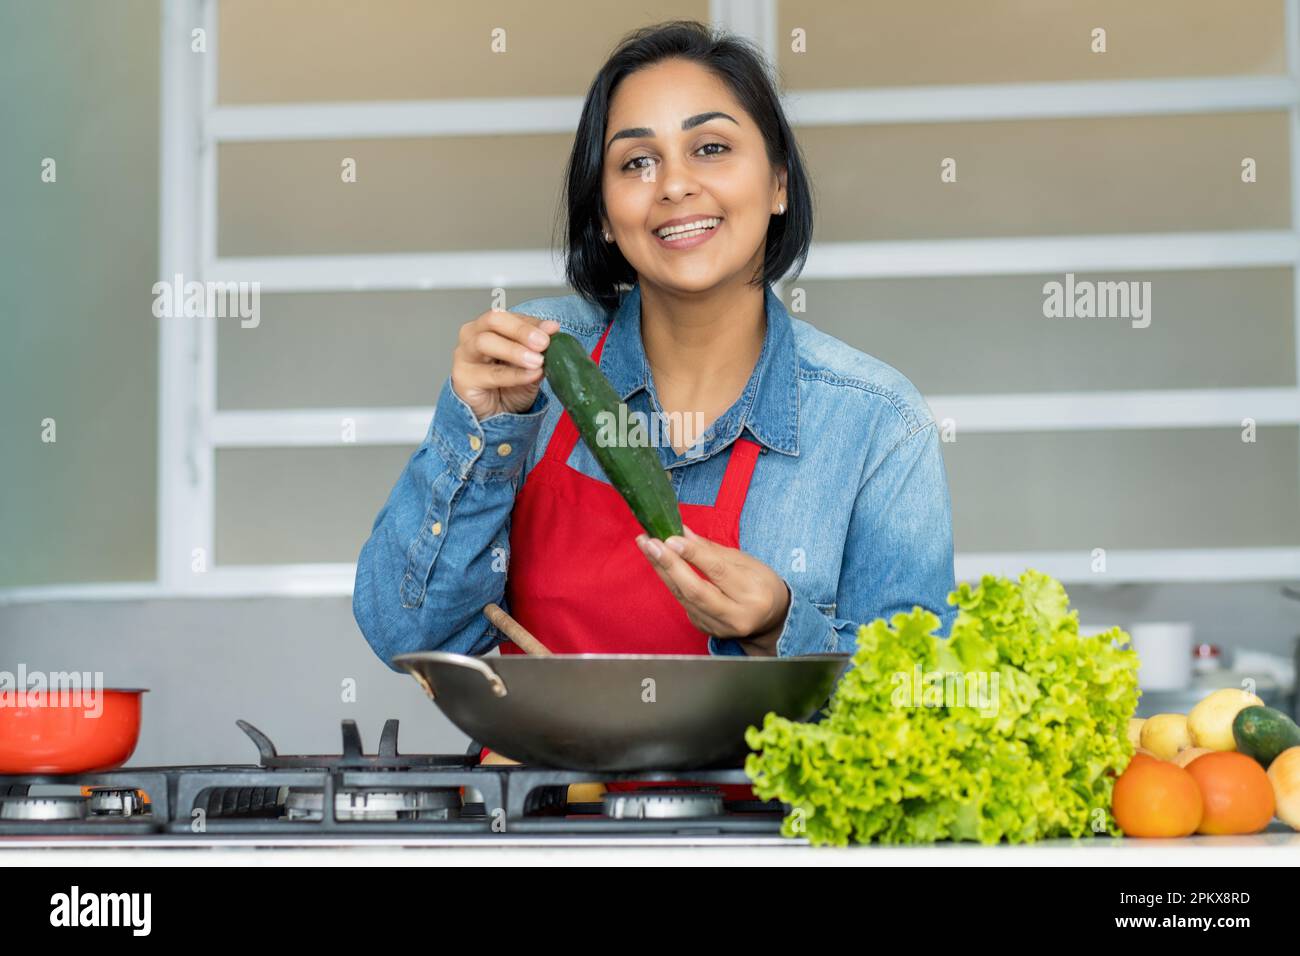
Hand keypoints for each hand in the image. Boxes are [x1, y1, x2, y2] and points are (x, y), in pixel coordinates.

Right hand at [451, 309, 561, 419]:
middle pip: (493, 321)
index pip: (510, 316)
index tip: (553, 329)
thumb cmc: (508, 385)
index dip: (532, 322)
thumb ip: (539, 348)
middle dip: (521, 330)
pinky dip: (513, 374)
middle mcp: (473, 335)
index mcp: (489, 326)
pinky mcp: (463, 378)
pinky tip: (531, 375)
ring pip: (485, 342)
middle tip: (543, 342)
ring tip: (537, 361)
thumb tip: (553, 329)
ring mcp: (464, 355)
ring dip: (514, 350)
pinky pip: (490, 374)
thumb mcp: (530, 364)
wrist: (494, 414)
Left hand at [635, 524, 790, 655]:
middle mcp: (736, 616)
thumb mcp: (746, 561)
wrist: (771, 619)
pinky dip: (671, 582)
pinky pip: (684, 603)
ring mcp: (719, 627)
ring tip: (647, 547)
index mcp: (754, 594)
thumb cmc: (761, 584)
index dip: (692, 554)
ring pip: (684, 597)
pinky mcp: (706, 630)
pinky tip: (659, 564)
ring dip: (662, 570)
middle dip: (669, 564)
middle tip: (650, 543)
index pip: (718, 572)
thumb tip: (682, 533)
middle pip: (696, 590)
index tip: (670, 538)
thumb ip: (712, 550)